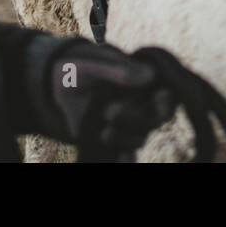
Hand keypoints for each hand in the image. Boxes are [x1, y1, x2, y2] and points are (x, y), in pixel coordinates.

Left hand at [43, 40, 177, 153]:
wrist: (59, 86)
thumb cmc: (80, 68)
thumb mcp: (93, 65)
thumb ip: (119, 70)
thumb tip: (151, 77)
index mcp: (143, 81)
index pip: (166, 95)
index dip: (165, 100)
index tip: (157, 98)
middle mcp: (142, 104)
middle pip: (155, 119)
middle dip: (136, 119)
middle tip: (110, 111)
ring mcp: (129, 123)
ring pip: (140, 137)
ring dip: (125, 138)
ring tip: (104, 132)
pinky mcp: (116, 139)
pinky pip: (127, 153)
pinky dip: (127, 159)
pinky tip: (122, 161)